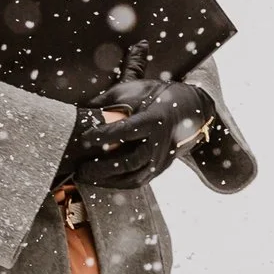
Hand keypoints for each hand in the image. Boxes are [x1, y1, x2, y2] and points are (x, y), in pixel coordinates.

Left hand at [58, 80, 210, 189]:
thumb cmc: (160, 95)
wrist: (193, 108)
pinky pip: (140, 181)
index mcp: (155, 119)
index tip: (84, 138)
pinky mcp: (162, 167)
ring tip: (88, 177)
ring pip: (135, 177)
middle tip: (81, 168)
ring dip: (109, 180)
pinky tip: (103, 179)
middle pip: (130, 161)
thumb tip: (82, 110)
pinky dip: (120, 183)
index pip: (126, 130)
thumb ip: (108, 100)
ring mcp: (164, 157)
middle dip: (102, 168)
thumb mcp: (135, 89)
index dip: (103, 136)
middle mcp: (161, 142)